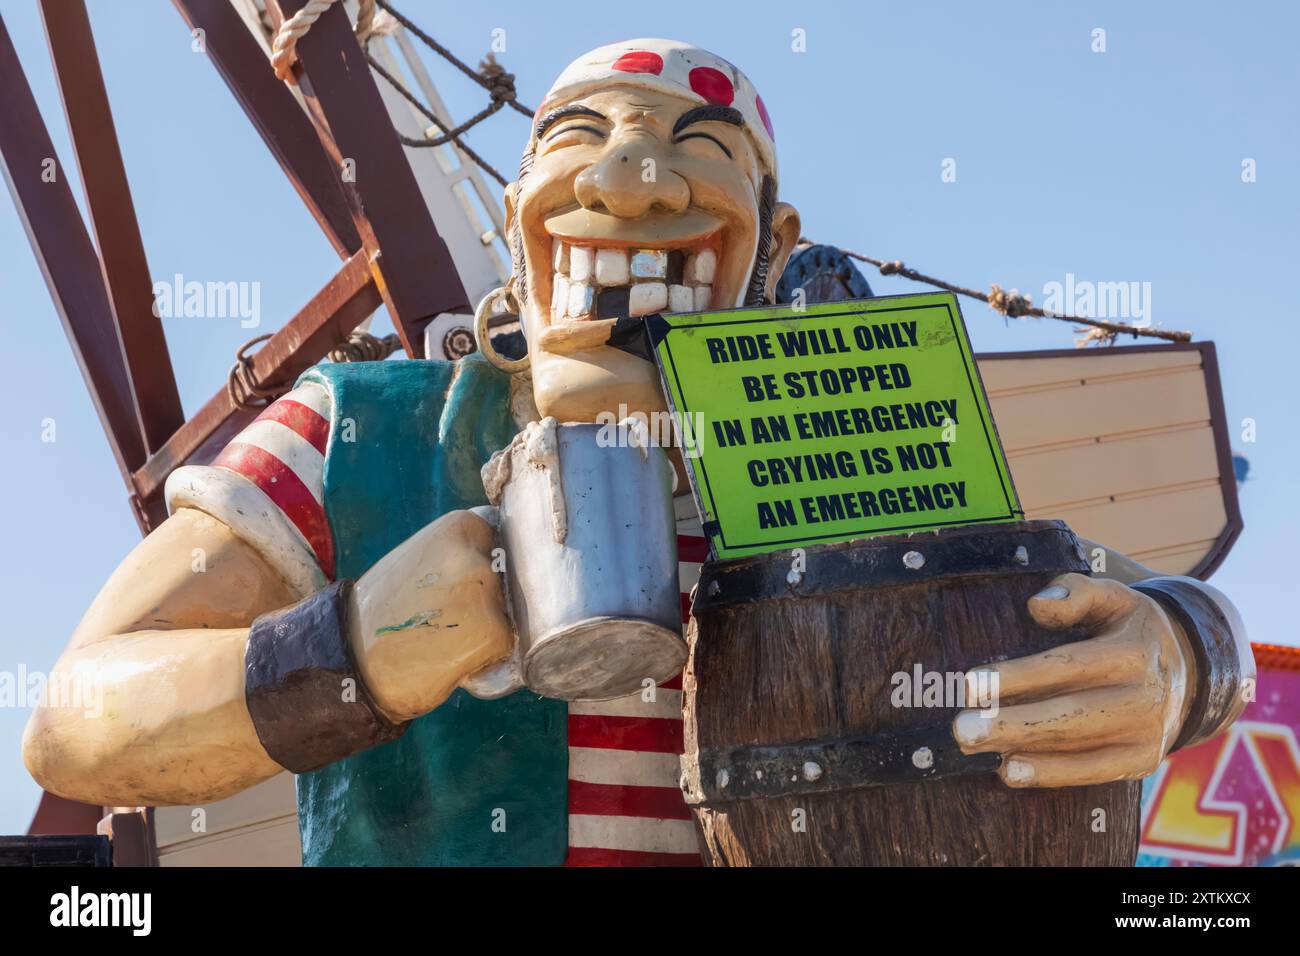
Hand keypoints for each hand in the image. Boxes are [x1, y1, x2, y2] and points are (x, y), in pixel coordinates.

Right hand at [348, 509, 513, 720]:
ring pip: (507, 612)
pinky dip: (485, 655)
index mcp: (459, 526)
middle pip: (506, 579)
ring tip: (448, 638)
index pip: (499, 542)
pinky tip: (452, 656)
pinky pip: (504, 645)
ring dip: (487, 627)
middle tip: (451, 617)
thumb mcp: (418, 559)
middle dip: (488, 599)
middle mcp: (477, 553)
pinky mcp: (494, 632)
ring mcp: (486, 592)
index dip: (485, 567)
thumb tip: (494, 563)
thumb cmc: (384, 610)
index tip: (463, 584)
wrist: (352, 657)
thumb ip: (455, 554)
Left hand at [952, 572, 1193, 788]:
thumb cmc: (1129, 628)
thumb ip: (1075, 593)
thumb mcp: (1112, 597)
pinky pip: (1092, 772)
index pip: (1068, 666)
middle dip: (1011, 722)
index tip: (970, 684)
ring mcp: (1146, 733)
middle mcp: (1145, 695)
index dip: (1018, 676)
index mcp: (1134, 651)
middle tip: (961, 727)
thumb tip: (1037, 605)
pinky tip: (1009, 770)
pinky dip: (1051, 773)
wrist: (1190, 670)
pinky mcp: (1142, 760)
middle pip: (1069, 712)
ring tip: (973, 747)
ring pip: (1076, 745)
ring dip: (1021, 748)